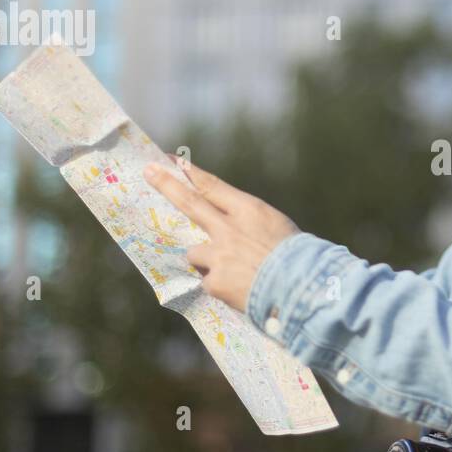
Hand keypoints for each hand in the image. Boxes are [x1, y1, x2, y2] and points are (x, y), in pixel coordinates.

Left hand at [143, 154, 299, 313]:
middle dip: (167, 184)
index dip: (191, 173)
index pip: (212, 186)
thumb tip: (224, 224)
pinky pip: (208, 281)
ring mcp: (218, 255)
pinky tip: (238, 291)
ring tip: (232, 271)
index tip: (173, 160)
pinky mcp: (214, 282)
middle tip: (149, 171)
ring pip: (195, 253)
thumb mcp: (277, 227)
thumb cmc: (298, 258)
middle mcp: (228, 228)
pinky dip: (219, 286)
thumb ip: (249, 223)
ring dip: (205, 260)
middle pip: (190, 202)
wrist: (302, 289)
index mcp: (249, 210)